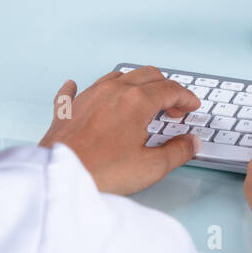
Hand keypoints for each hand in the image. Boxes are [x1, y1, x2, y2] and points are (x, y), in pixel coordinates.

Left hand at [38, 66, 200, 194]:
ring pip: (117, 76)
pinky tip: (76, 86)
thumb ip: (177, 151)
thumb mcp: (151, 167)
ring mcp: (89, 96)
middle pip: (148, 75)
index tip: (192, 106)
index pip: (170, 89)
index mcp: (137, 101)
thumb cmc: (100, 172)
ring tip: (142, 100)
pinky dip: (80, 87)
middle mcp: (113, 91)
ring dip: (135, 84)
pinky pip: (73, 90)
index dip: (186, 97)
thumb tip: (190, 142)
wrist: (59, 177)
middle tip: (174, 107)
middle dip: (166, 88)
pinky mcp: (68, 109)